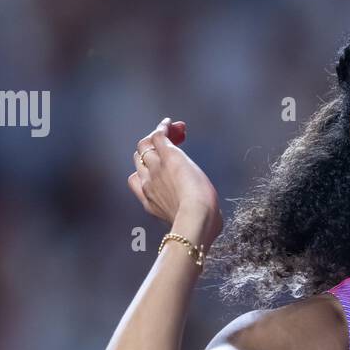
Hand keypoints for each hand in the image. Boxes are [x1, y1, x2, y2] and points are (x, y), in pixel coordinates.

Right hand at [127, 118, 222, 243]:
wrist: (196, 218)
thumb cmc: (199, 226)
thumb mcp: (192, 223)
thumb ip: (194, 218)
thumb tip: (213, 222)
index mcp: (149, 201)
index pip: (136, 180)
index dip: (144, 171)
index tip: (158, 169)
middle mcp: (147, 182)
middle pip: (139, 158)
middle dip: (149, 150)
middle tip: (166, 146)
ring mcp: (155, 168)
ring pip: (145, 145)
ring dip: (156, 136)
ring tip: (171, 131)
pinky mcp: (168, 155)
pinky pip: (158, 135)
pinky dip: (162, 128)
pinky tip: (170, 123)